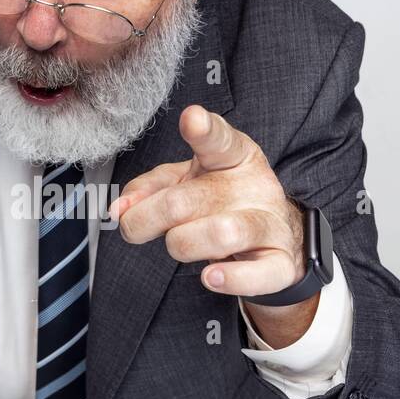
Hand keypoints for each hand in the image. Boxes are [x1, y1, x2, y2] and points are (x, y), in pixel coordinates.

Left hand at [108, 106, 317, 344]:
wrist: (275, 235)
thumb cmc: (221, 201)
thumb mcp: (184, 182)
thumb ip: (148, 188)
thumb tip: (119, 209)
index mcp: (231, 157)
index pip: (219, 140)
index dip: (204, 130)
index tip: (192, 119)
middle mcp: (252, 186)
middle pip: (186, 201)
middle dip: (150, 218)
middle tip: (134, 226)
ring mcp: (268, 224)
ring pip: (223, 234)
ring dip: (184, 244)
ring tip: (181, 244)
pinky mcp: (279, 262)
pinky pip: (256, 276)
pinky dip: (230, 279)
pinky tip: (211, 276)